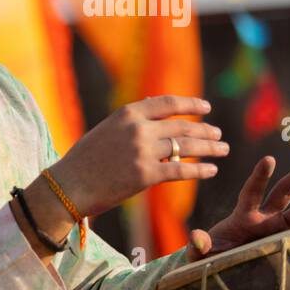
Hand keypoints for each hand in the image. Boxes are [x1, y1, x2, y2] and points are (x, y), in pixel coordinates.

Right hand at [46, 95, 225, 217]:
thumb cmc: (83, 160)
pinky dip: (200, 170)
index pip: (168, 103)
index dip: (191, 104)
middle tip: (218, 134)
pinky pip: (181, 170)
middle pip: (182, 126)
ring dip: (209, 148)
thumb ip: (130, 121)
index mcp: (127, 113)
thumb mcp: (105, 130)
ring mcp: (142, 152)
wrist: (68, 185)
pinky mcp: (145, 175)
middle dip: (205, 130)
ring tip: (222, 150)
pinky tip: (211, 170)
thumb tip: (152, 106)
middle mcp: (137, 129)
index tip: (206, 108)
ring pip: (186, 146)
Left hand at [186, 156, 289, 260]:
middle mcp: (263, 221)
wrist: (218, 275)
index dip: (259, 177)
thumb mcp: (199, 253)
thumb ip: (198, 245)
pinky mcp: (284, 248)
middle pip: (282, 195)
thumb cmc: (207, 260)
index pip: (252, 192)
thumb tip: (197, 236)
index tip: (269, 160)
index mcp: (243, 217)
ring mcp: (276, 233)